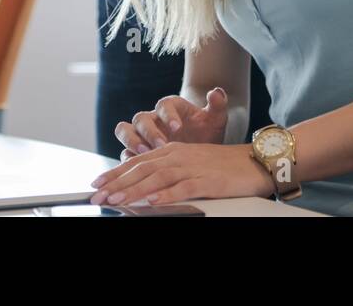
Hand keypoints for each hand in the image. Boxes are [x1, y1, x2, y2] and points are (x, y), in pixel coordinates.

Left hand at [89, 142, 273, 206]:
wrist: (255, 161)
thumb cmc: (222, 165)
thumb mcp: (190, 162)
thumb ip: (167, 170)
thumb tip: (143, 185)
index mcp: (173, 150)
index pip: (138, 161)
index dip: (116, 173)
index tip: (98, 185)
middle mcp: (179, 155)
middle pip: (143, 168)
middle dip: (118, 183)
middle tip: (98, 196)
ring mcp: (194, 167)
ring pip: (158, 177)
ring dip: (135, 190)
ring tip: (117, 200)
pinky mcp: (208, 180)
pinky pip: (185, 187)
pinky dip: (167, 195)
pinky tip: (152, 202)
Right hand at [113, 88, 231, 158]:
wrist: (201, 149)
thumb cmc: (206, 131)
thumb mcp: (216, 120)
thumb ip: (218, 105)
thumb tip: (217, 92)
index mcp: (170, 107)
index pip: (164, 105)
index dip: (168, 114)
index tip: (178, 127)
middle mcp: (153, 119)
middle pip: (140, 118)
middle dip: (149, 131)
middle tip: (161, 145)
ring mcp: (141, 135)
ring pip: (124, 131)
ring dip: (131, 142)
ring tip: (144, 154)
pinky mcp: (135, 151)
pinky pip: (124, 152)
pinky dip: (127, 159)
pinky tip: (137, 170)